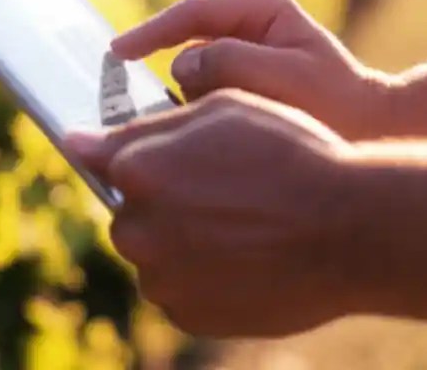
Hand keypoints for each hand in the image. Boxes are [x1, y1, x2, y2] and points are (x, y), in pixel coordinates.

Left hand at [66, 89, 367, 337]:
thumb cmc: (291, 153)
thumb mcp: (222, 111)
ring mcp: (163, 278)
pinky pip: (180, 291)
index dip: (144, 156)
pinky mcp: (189, 315)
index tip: (159, 162)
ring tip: (242, 226)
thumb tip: (76, 143)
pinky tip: (246, 257)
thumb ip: (144, 125)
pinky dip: (202, 277)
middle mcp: (138, 228)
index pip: (106, 160)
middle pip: (130, 212)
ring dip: (181, 242)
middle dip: (162, 201)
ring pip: (155, 255)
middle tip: (222, 192)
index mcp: (139, 169)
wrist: (350, 228)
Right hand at [113, 0, 392, 138]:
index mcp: (263, 10)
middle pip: (189, 49)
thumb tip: (181, 64)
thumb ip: (230, 61)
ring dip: (203, 105)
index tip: (118, 52)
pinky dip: (211, 119)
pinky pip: (208, 102)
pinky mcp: (244, 91)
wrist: (375, 136)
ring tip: (237, 128)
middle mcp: (250, 30)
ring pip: (195, 81)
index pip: (192, 13)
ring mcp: (246, 61)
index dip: (150, 32)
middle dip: (187, 82)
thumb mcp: (285, 76)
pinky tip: (232, 136)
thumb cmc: (337, 104)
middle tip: (194, 114)